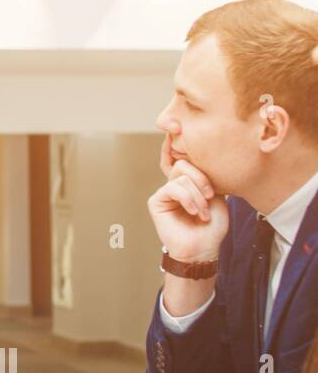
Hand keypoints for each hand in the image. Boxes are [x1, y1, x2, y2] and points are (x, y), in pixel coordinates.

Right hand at [149, 136, 229, 262]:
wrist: (203, 247)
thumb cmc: (212, 226)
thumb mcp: (216, 195)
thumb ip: (206, 176)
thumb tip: (200, 155)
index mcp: (189, 180)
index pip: (181, 157)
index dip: (174, 142)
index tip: (174, 125)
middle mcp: (175, 183)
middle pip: (184, 162)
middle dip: (201, 178)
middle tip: (210, 195)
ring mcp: (164, 191)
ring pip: (181, 175)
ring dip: (198, 195)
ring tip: (204, 212)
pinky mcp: (156, 201)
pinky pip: (173, 188)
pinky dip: (188, 199)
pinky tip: (195, 212)